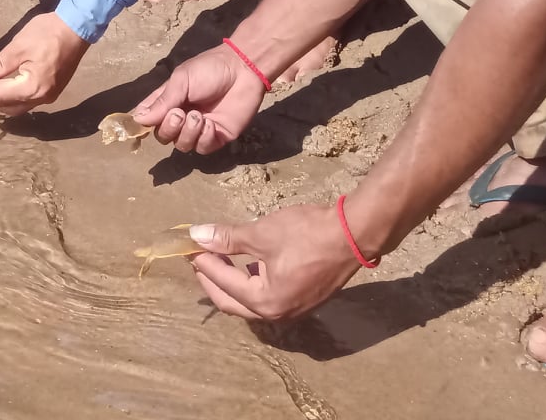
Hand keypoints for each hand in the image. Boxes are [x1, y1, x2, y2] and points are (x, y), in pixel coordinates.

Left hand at [0, 11, 88, 114]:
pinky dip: (5, 97)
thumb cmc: (49, 32)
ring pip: (13, 106)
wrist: (78, 26)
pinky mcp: (49, 91)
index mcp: (32, 87)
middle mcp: (40, 98)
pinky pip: (22, 101)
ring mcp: (47, 97)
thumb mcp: (19, 45)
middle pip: (3, 105)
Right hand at [134, 43, 268, 153]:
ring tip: (198, 116)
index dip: (144, 124)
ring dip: (187, 133)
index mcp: (169, 101)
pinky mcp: (217, 137)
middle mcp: (181, 117)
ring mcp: (199, 128)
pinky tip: (211, 124)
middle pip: (164, 136)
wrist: (242, 71)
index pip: (149, 118)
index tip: (144, 124)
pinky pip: (202, 148)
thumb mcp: (181, 81)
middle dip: (169, 128)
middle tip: (180, 113)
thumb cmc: (209, 69)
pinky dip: (204, 138)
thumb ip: (162, 102)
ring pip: (182, 145)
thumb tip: (138, 120)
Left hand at [188, 204, 360, 320]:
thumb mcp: (262, 233)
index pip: (224, 284)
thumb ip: (228, 238)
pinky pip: (270, 295)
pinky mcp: (305, 298)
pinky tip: (251, 263)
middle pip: (234, 302)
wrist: (354, 234)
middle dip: (214, 280)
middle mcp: (278, 313)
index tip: (191, 247)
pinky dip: (254, 281)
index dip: (205, 264)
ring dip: (234, 281)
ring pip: (252, 300)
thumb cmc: (307, 234)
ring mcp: (294, 309)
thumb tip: (197, 235)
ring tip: (221, 258)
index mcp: (265, 302)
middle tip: (200, 258)